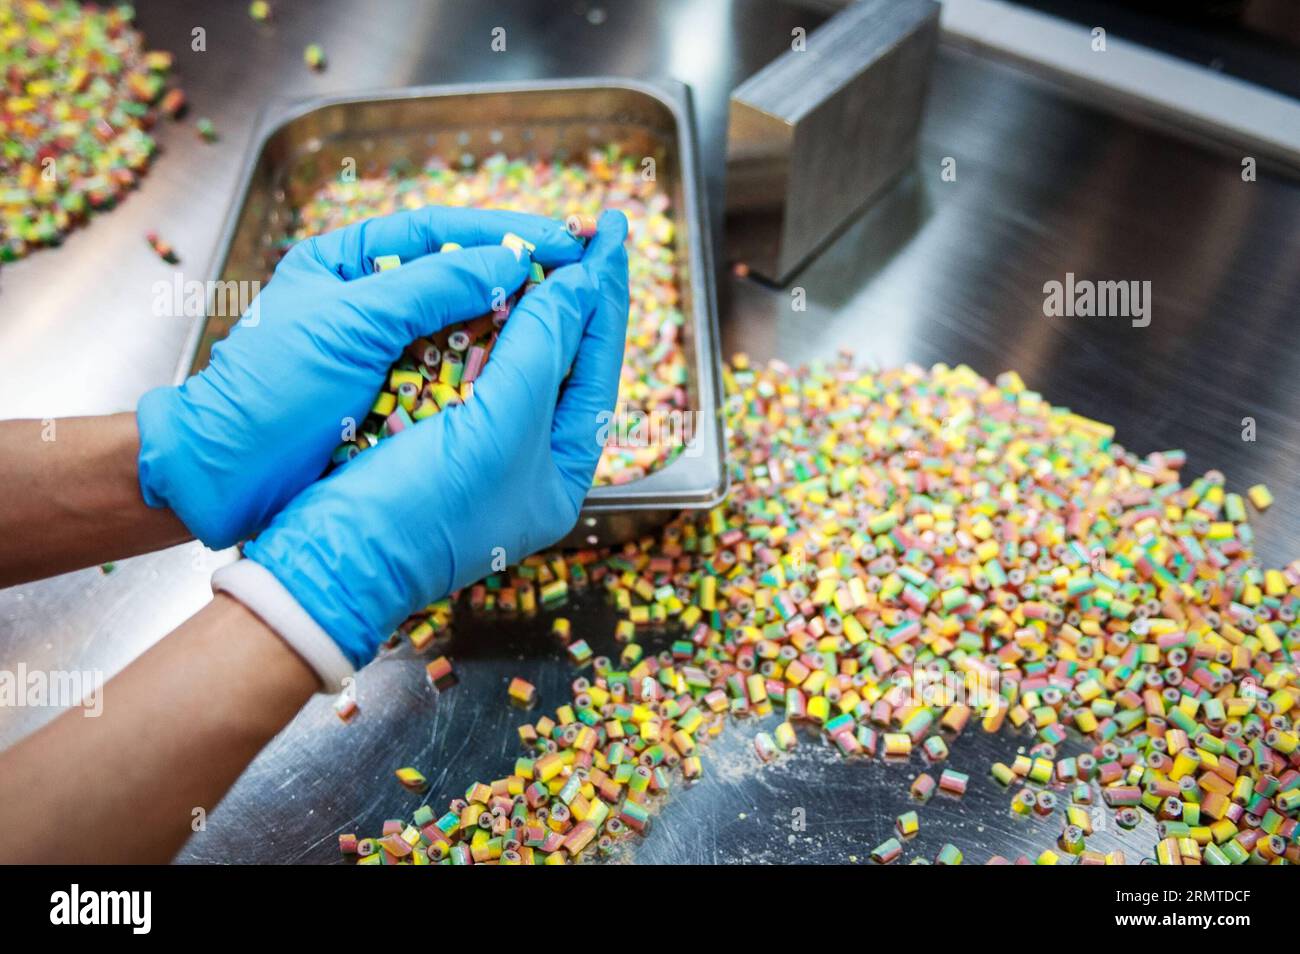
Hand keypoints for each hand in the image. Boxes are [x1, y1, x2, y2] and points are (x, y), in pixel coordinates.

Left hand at [136, 207, 583, 548]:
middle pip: (460, 277)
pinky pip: (456, 381)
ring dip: (514, 327)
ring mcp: (386, 356)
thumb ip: (429, 287)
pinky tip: (532, 374)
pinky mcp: (395, 404)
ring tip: (571, 322)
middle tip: (584, 275)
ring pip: (464, 330)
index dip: (505, 231)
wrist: (220, 478)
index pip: (439, 230)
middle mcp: (372, 302)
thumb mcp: (350, 326)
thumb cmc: (269, 392)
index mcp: (347, 262)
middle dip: (520, 276)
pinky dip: (492, 376)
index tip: (564, 240)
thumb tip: (509, 260)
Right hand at [240, 211, 628, 669]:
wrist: (325, 561)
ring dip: (524, 302)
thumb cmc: (423, 507)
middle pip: (561, 361)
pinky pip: (467, 367)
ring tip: (540, 244)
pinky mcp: (429, 434)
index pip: (596, 368)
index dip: (605, 298)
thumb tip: (579, 288)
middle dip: (573, 295)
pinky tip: (479, 285)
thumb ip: (541, 351)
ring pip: (514, 359)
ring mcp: (478, 448)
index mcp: (561, 472)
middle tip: (587, 229)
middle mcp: (528, 461)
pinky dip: (476, 324)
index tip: (612, 233)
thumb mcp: (500, 427)